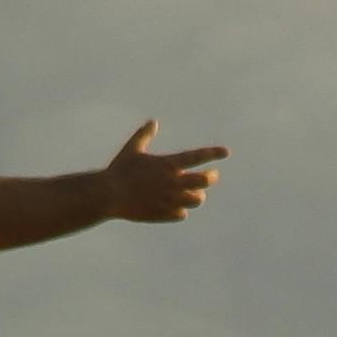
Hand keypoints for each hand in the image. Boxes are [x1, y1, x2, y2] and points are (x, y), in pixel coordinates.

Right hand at [97, 121, 227, 223]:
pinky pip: (182, 213)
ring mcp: (171, 200)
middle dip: (211, 177)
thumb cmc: (119, 170)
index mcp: (168, 164)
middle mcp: (174, 182)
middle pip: (204, 181)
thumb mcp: (132, 149)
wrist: (110, 195)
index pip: (197, 157)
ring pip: (197, 199)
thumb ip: (144, 135)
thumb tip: (153, 122)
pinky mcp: (165, 214)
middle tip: (212, 175)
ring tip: (196, 193)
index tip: (226, 152)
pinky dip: (181, 209)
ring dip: (198, 195)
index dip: (213, 153)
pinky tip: (176, 206)